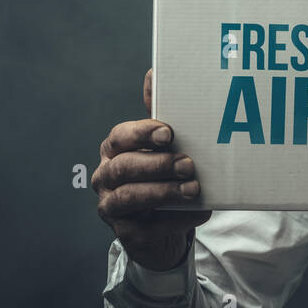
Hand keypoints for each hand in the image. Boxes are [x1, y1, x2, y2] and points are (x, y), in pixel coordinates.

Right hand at [92, 69, 211, 271]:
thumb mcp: (165, 146)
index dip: (141, 133)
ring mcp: (112, 208)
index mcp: (115, 151)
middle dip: (156, 164)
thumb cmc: (165, 176)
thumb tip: (154, 72)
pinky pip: (148, 227)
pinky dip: (176, 219)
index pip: (119, 137)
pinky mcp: (127, 235)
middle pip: (122, 168)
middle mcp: (107, 178)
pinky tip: (201, 210)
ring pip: (130, 198)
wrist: (166, 227)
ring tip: (193, 188)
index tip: (169, 133)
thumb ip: (160, 113)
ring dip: (163, 191)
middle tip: (188, 164)